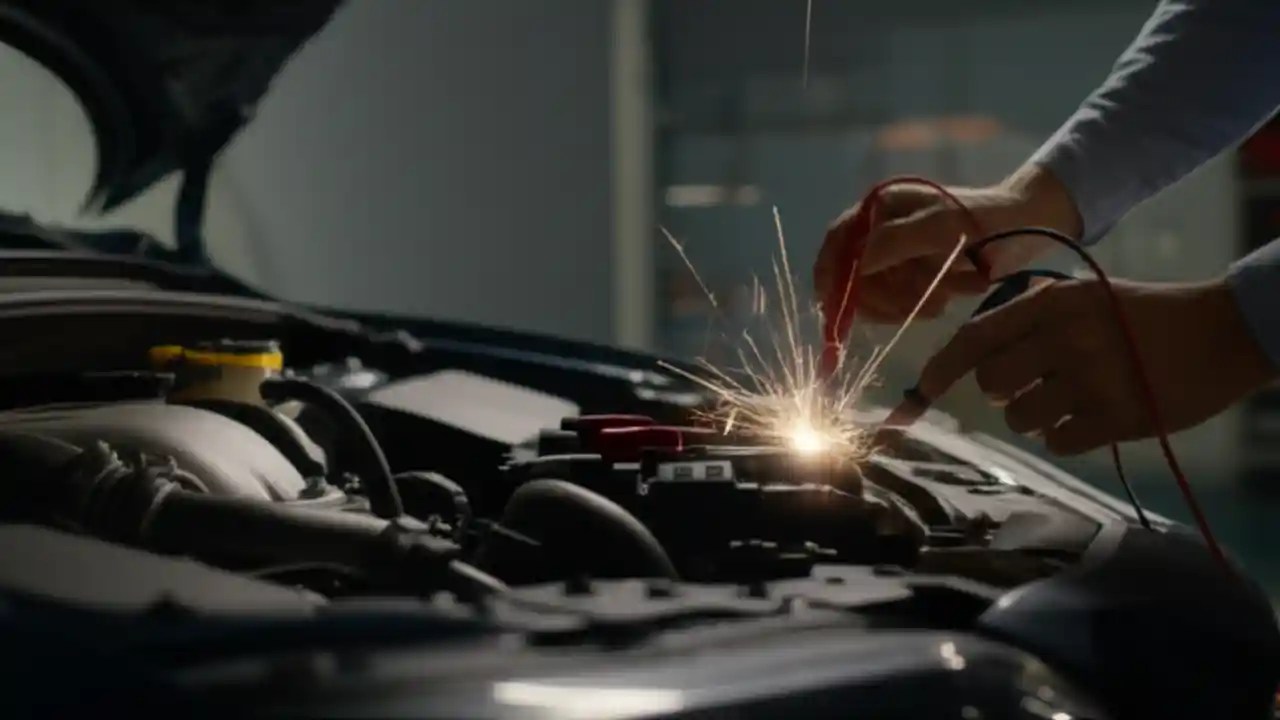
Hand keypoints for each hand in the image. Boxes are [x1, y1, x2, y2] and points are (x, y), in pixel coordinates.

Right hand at [814, 166, 1083, 324]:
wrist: (1026, 225)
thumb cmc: (985, 220)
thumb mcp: (940, 227)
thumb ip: (894, 242)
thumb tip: (854, 266)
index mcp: (878, 207)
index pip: (836, 243)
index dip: (831, 276)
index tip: (836, 307)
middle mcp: (878, 228)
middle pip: (853, 276)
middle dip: (882, 297)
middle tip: (916, 308)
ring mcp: (894, 253)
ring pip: (875, 294)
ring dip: (904, 304)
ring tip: (941, 302)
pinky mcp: (911, 273)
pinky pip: (897, 301)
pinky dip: (916, 306)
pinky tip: (943, 301)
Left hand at [914, 276, 1275, 454]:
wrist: (1219, 334)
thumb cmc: (1140, 315)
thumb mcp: (1083, 296)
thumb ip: (1029, 315)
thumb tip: (971, 350)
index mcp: (1053, 304)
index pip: (976, 338)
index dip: (942, 368)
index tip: (922, 390)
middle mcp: (1066, 338)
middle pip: (992, 383)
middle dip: (1004, 390)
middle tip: (1035, 381)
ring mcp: (1092, 380)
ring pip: (1020, 418)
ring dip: (1035, 415)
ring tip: (1068, 397)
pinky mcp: (1117, 417)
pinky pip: (1057, 442)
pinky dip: (1066, 435)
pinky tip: (1092, 416)